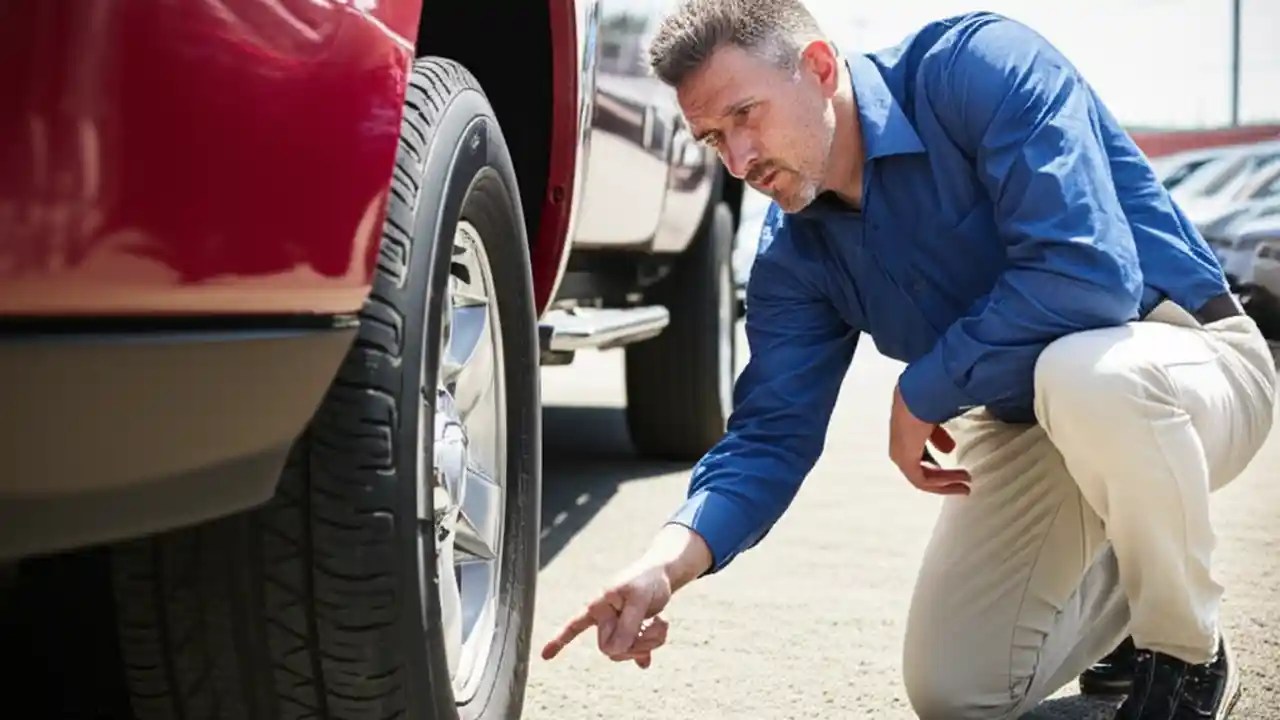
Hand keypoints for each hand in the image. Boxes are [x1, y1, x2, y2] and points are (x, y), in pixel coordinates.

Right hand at [540, 561, 673, 668]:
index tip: (543, 655)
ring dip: (648, 642)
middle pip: (613, 649)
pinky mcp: (629, 631)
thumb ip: (627, 625)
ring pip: (625, 651)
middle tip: (657, 624)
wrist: (662, 574)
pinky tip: (645, 663)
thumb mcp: (639, 600)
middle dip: (637, 642)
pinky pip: (632, 651)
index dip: (560, 640)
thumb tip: (614, 651)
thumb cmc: (647, 581)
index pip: (576, 626)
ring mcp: (616, 626)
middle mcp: (604, 617)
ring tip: (661, 623)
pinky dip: (642, 653)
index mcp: (599, 606)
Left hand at [889, 383, 970, 494]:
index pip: (919, 451)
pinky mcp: (905, 462)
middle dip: (944, 475)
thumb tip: (949, 449)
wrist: (917, 398)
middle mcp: (899, 445)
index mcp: (904, 432)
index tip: (955, 461)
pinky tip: (956, 481)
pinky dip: (941, 483)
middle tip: (964, 478)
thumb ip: (939, 436)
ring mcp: (900, 455)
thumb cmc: (926, 400)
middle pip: (921, 468)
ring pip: (922, 477)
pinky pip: (922, 480)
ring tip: (964, 483)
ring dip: (945, 481)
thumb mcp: (935, 420)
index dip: (938, 457)